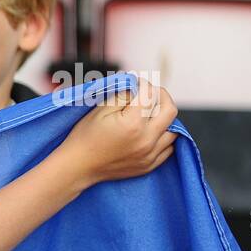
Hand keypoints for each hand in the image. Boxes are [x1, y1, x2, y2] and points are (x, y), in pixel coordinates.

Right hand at [54, 76, 177, 190]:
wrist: (77, 167)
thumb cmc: (85, 136)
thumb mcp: (100, 109)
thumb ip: (123, 94)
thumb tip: (138, 87)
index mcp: (133, 123)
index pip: (150, 94)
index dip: (144, 84)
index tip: (136, 83)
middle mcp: (146, 140)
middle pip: (170, 110)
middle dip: (161, 97)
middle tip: (149, 95)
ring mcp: (149, 155)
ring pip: (173, 130)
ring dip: (163, 119)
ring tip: (149, 116)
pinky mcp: (149, 165)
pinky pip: (168, 148)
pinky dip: (162, 137)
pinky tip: (149, 133)